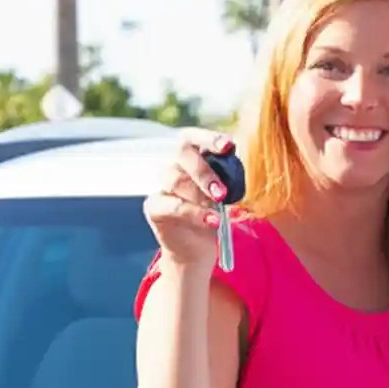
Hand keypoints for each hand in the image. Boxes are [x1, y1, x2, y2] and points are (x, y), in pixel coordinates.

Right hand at [143, 128, 234, 268]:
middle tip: (221, 192)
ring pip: (176, 179)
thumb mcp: (225, 194)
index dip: (210, 137)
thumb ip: (227, 176)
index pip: (194, 137)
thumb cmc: (213, 215)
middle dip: (203, 170)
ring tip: (218, 207)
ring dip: (199, 193)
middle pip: (182, 151)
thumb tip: (233, 162)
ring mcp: (163, 186)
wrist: (198, 250)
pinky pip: (172, 205)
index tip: (229, 146)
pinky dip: (195, 213)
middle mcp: (175, 166)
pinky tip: (213, 221)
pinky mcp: (154, 207)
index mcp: (193, 158)